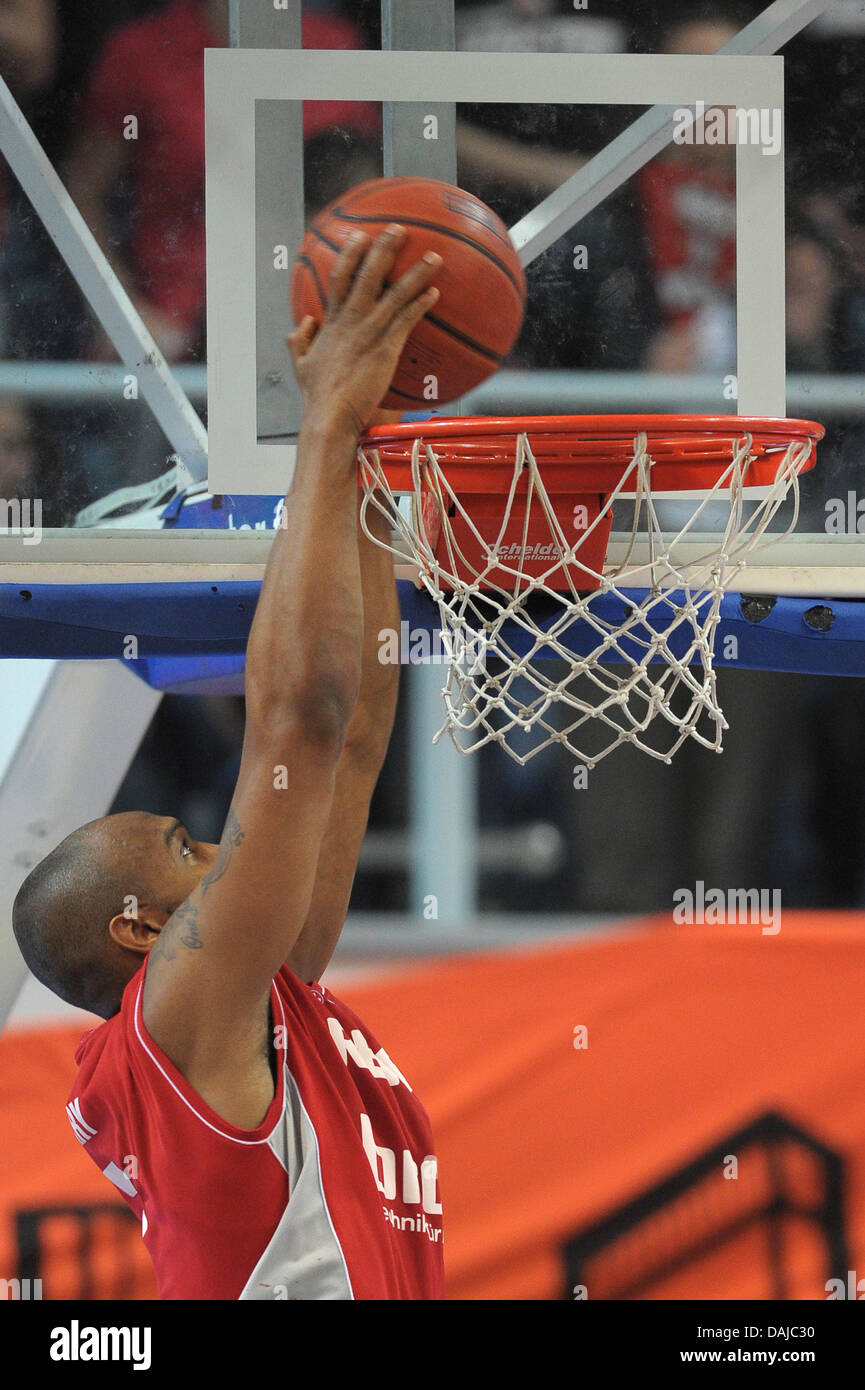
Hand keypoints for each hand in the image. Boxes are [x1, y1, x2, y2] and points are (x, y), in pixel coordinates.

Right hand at [287, 226, 440, 436]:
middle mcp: (351, 320)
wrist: (330, 415)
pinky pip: (407, 320)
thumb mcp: (301, 364)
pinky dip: (420, 305)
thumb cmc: (317, 395)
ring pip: (395, 294)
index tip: (360, 236)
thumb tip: (302, 323)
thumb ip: (300, 341)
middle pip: (368, 274)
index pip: (339, 277)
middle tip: (399, 229)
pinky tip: (435, 294)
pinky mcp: (386, 348)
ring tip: (434, 257)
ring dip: (416, 273)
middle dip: (385, 248)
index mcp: (331, 321)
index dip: (350, 254)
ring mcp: (369, 332)